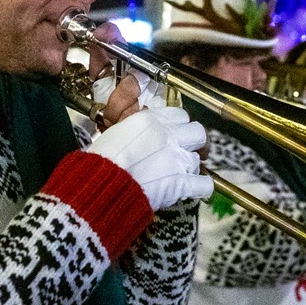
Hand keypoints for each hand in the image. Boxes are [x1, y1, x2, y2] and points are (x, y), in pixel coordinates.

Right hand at [86, 106, 211, 209]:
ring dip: (190, 166)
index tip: (174, 132)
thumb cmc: (102, 160)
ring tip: (180, 174)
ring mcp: (177, 159)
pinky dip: (202, 188)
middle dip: (192, 142)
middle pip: (197, 133)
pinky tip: (197, 189)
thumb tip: (145, 130)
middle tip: (183, 151)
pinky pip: (204, 184)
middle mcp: (168, 136)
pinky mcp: (180, 183)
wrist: (101, 184)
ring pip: (198, 159)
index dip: (178, 125)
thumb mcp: (117, 131)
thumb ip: (137, 128)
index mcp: (152, 120)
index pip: (180, 115)